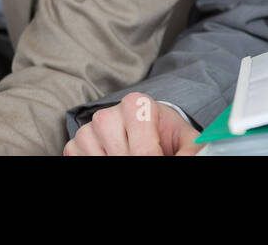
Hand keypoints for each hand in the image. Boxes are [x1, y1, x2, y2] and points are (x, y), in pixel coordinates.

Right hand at [63, 93, 201, 155]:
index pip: (143, 152)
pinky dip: (95, 161)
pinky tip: (112, 156)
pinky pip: (78, 160)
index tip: (162, 156)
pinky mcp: (75, 144)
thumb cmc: (168, 137)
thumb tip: (189, 158)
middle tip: (149, 154)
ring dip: (115, 161)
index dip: (155, 158)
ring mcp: (89, 129)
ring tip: (130, 154)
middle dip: (134, 160)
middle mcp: (109, 114)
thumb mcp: (187, 141)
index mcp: (137, 105)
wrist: (151, 133)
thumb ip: (191, 150)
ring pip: (97, 159)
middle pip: (121, 157)